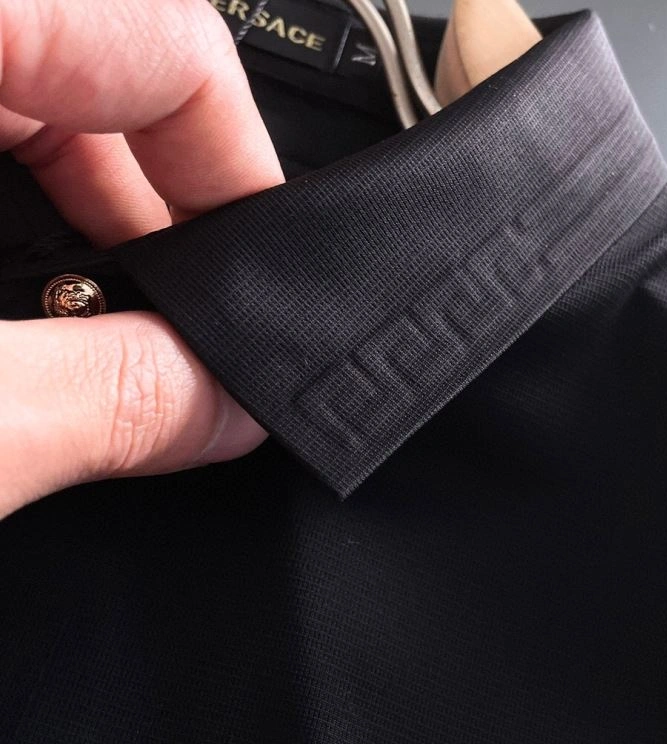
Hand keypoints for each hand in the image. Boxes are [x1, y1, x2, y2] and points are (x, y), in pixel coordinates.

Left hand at [0, 0, 284, 517]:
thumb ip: (101, 404)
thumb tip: (224, 407)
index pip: (161, 39)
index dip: (242, 166)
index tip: (265, 272)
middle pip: (100, 69)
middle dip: (161, 211)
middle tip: (184, 325)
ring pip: (27, 94)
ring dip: (83, 217)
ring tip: (100, 326)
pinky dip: (7, 206)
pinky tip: (17, 298)